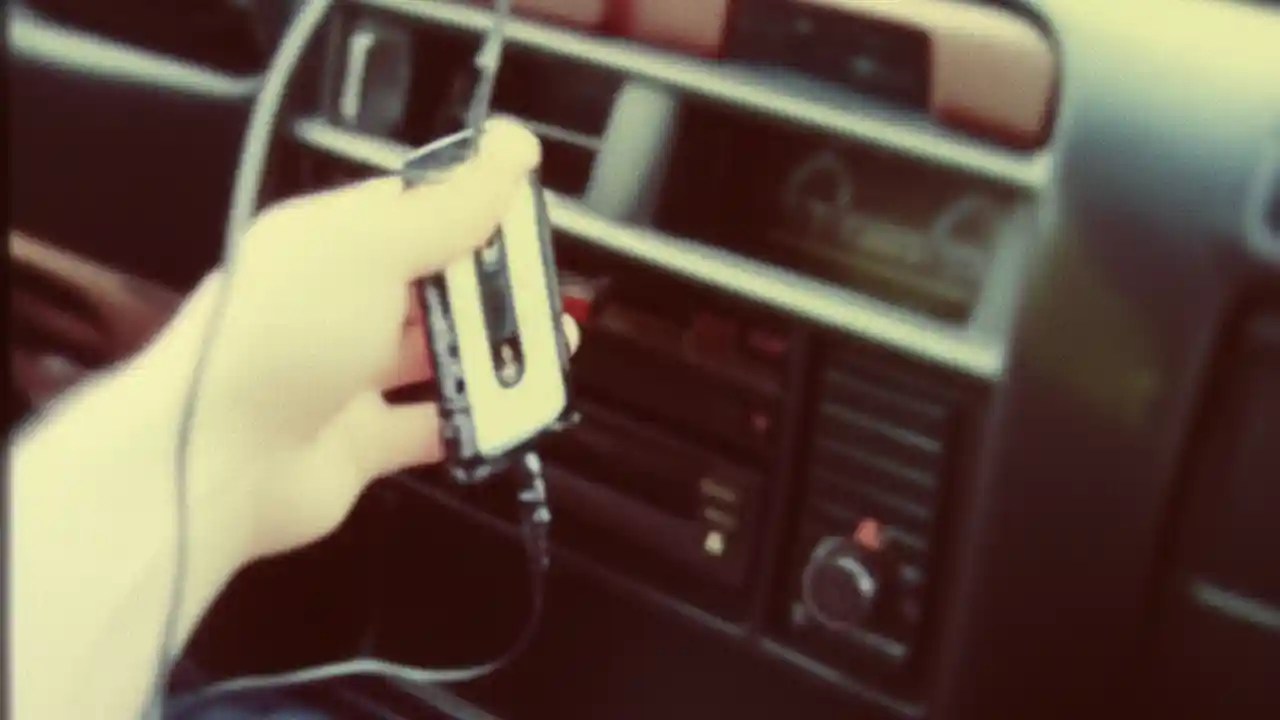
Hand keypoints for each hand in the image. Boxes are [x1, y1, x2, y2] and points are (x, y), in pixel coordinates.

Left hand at [151, 119, 573, 564]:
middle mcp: (336, 305)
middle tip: (547, 286)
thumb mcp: (369, 250)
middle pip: (434, 283)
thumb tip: (513, 150)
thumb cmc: (279, 338)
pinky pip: (432, 425)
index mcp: (328, 243)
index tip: (530, 208)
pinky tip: (514, 409)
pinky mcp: (360, 443)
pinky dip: (474, 420)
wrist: (213, 464)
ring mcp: (346, 377)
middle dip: (493, 285)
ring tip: (553, 345)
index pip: (412, 208)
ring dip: (494, 352)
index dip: (472, 204)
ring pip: (438, 355)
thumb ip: (447, 208)